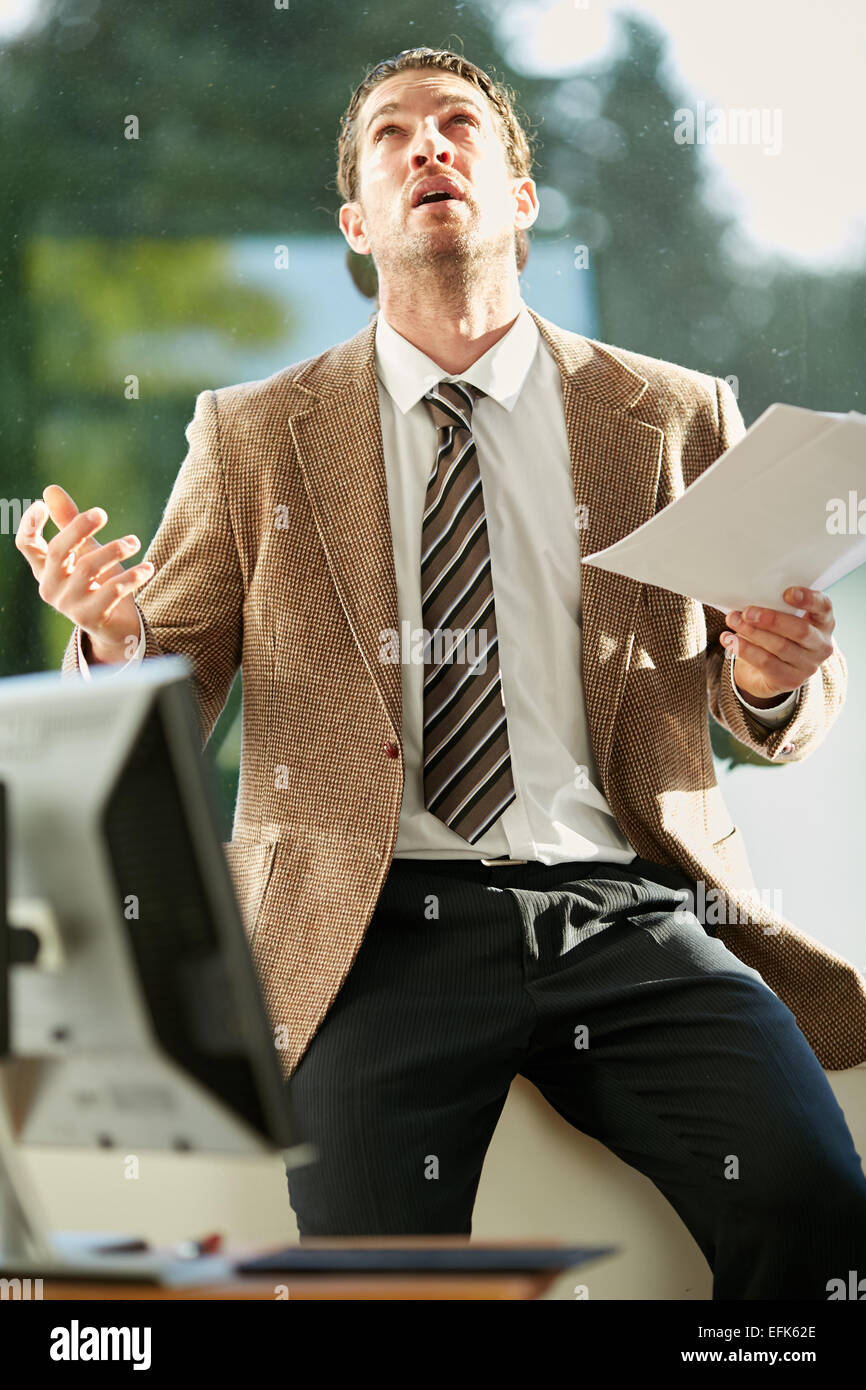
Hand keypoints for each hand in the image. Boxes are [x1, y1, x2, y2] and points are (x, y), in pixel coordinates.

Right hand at [15, 484, 151, 661]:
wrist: (116, 627)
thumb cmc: (99, 583)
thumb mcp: (85, 551)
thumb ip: (70, 523)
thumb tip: (50, 490)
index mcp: (44, 569)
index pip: (26, 545)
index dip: (29, 525)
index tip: (41, 505)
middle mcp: (50, 587)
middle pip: (58, 551)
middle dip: (79, 527)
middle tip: (102, 513)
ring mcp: (68, 605)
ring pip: (88, 568)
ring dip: (115, 549)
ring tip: (134, 542)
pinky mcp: (90, 618)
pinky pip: (112, 590)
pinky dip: (132, 576)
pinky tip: (148, 567)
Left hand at [720, 587, 834, 703]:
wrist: (773, 671)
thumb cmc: (778, 634)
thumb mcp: (783, 618)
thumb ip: (775, 606)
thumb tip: (749, 597)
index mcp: (823, 622)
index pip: (823, 607)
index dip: (808, 599)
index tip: (787, 593)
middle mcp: (821, 645)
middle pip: (800, 630)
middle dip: (771, 619)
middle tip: (747, 612)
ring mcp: (808, 666)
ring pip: (780, 646)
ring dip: (752, 632)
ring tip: (733, 621)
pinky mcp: (790, 680)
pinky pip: (765, 663)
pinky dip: (744, 649)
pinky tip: (730, 640)